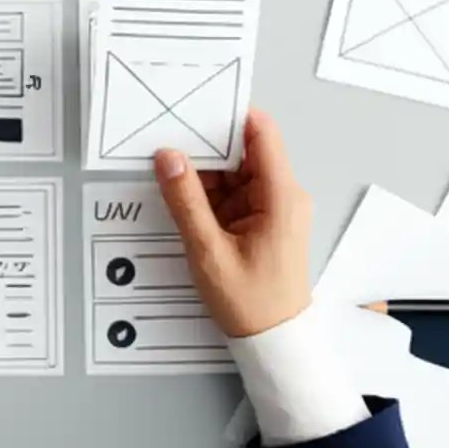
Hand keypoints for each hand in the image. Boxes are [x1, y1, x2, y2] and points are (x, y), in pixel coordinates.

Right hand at [154, 109, 312, 337]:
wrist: (274, 341)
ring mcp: (272, 207)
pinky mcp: (260, 219)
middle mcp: (282, 195)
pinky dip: (207, 192)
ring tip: (167, 170)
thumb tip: (168, 157)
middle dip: (205, 144)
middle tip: (167, 137)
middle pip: (243, 149)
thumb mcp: (208, 251)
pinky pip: (231, 192)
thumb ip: (185, 200)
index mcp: (281, 196)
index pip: (262, 133)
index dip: (230, 114)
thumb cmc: (250, 302)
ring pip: (233, 171)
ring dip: (202, 171)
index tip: (195, 105)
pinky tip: (182, 195)